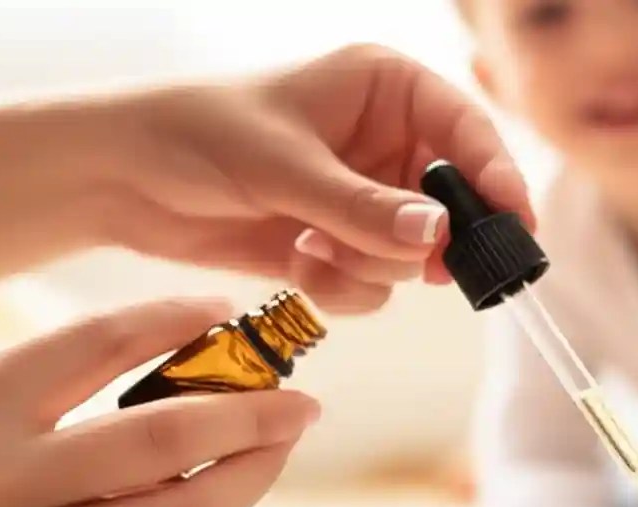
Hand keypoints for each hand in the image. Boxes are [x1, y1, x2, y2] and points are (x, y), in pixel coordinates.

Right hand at [0, 299, 319, 506]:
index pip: (98, 342)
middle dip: (252, 415)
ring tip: (276, 448)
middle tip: (300, 401)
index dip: (178, 319)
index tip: (230, 311)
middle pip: (163, 437)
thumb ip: (52, 390)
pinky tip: (213, 500)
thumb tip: (183, 373)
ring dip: (248, 479)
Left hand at [108, 43, 534, 313]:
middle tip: (426, 270)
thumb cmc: (197, 134)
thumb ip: (363, 207)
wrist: (124, 179)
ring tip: (314, 249)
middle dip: (427, 242)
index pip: (466, 131)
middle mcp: (383, 141)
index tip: (513, 225)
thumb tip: (438, 235)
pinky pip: (375, 284)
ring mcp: (364, 197)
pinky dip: (341, 286)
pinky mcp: (339, 242)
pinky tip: (297, 263)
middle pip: (452, 204)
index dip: (496, 178)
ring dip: (369, 267)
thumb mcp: (284, 166)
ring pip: (414, 255)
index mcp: (384, 88)